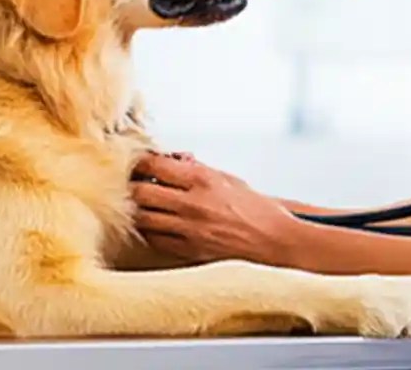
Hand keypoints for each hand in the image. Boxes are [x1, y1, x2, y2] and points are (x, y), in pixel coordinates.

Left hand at [129, 153, 300, 266]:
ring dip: (141, 211)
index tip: (140, 165)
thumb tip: (172, 159)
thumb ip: (198, 169)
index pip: (154, 165)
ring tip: (147, 207)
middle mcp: (192, 203)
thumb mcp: (228, 179)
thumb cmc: (255, 208)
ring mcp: (188, 229)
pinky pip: (154, 240)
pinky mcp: (188, 250)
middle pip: (140, 193)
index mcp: (203, 179)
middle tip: (138, 186)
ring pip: (142, 219)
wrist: (274, 240)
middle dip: (135, 187)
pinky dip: (151, 231)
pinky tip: (159, 226)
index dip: (141, 163)